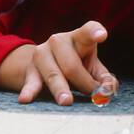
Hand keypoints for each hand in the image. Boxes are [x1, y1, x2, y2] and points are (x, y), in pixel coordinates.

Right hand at [0, 22, 119, 104]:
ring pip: (53, 75)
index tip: (102, 35)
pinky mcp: (30, 71)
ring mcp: (42, 54)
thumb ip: (104, 79)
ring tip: (66, 101)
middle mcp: (58, 41)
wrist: (45, 65)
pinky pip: (31, 82)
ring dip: (61, 89)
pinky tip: (25, 99)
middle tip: (92, 95)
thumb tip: (108, 89)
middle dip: (84, 83)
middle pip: (72, 65)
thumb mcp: (93, 69)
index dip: (94, 32)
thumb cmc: (76, 66)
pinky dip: (29, 91)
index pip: (87, 32)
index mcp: (78, 38)